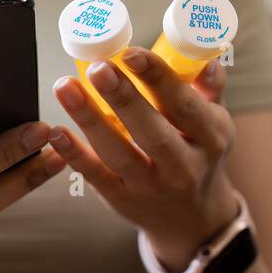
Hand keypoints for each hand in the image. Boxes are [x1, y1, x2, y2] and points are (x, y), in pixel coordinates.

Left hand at [50, 48, 240, 272]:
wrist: (190, 219)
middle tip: (98, 68)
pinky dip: (75, 154)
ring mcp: (151, 187)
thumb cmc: (198, 155)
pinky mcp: (122, 199)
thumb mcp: (214, 124)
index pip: (184, 105)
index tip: (131, 54)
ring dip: (90, 119)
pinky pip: (96, 176)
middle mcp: (183, 167)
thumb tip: (204, 58)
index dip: (158, 78)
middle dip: (123, 98)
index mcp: (210, 138)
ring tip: (65, 87)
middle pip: (152, 132)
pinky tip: (57, 131)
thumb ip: (208, 89)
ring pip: (119, 154)